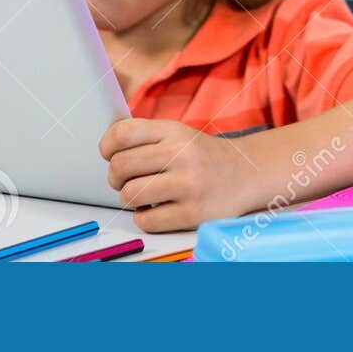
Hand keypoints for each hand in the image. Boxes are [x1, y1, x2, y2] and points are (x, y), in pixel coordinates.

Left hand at [100, 118, 254, 232]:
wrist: (247, 174)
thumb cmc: (202, 156)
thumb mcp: (178, 134)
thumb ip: (145, 136)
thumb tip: (106, 142)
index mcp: (174, 131)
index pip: (122, 133)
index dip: (106, 146)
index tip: (109, 155)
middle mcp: (181, 155)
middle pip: (120, 166)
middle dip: (115, 178)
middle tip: (125, 180)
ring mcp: (188, 185)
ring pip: (130, 195)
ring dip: (129, 199)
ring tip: (143, 196)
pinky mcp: (193, 214)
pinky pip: (146, 221)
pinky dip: (144, 218)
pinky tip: (157, 210)